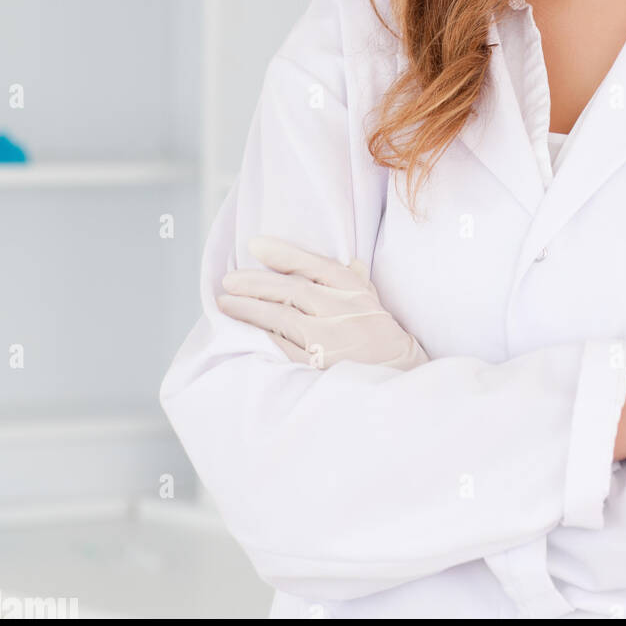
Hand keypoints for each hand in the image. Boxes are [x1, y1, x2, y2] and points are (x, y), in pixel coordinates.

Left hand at [217, 236, 429, 370]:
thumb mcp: (375, 305)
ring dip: (249, 308)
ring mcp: (330, 339)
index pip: (316, 265)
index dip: (284, 254)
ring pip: (281, 317)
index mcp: (355, 291)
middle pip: (292, 290)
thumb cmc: (383, 341)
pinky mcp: (319, 365)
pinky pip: (282, 347)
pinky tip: (242, 333)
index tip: (255, 245)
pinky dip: (261, 337)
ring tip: (225, 303)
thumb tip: (351, 260)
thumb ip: (359, 283)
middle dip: (256, 282)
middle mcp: (342, 310)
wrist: (400, 380)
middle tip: (228, 280)